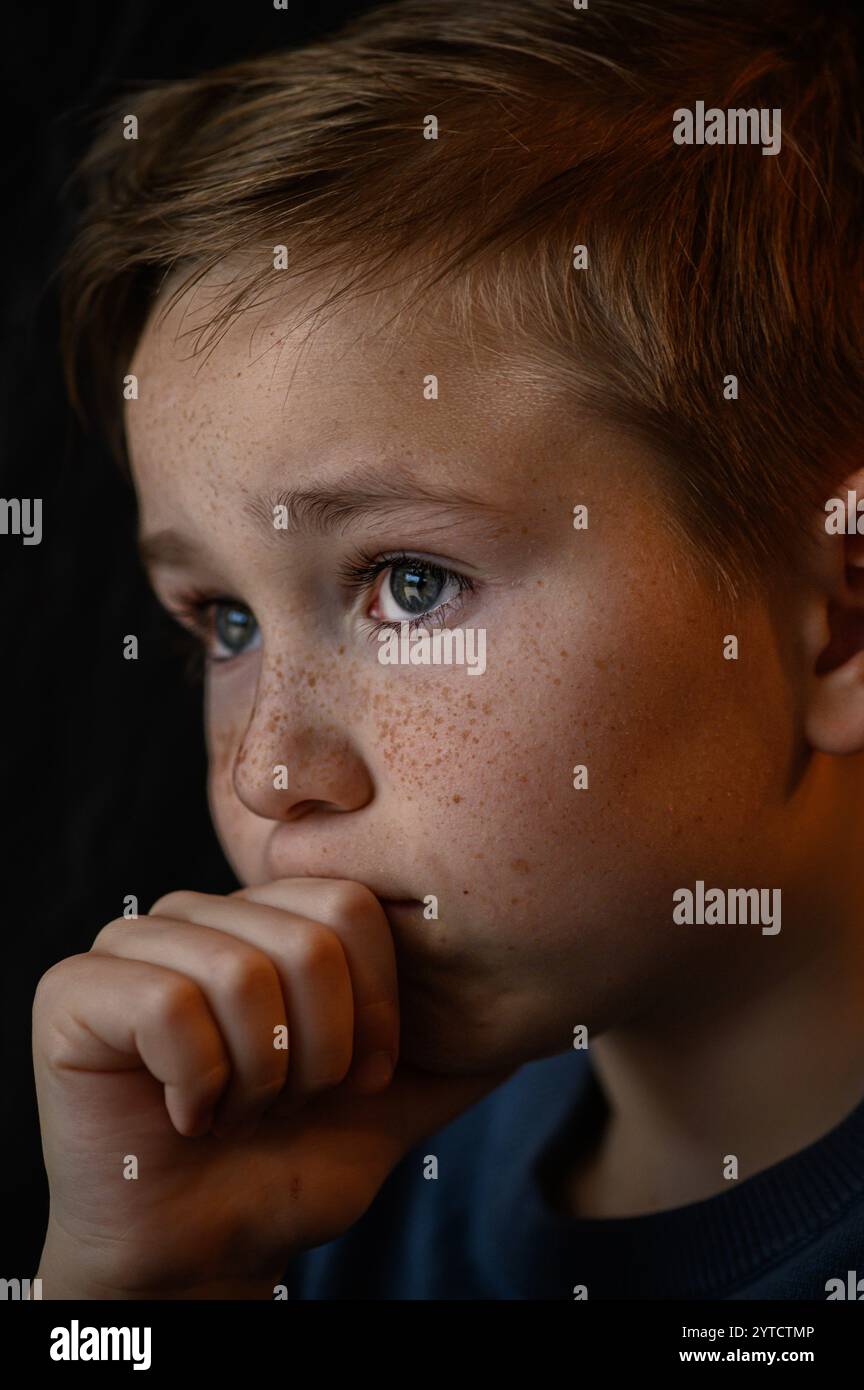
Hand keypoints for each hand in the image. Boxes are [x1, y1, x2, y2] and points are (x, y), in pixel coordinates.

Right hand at [33, 879, 510, 1297]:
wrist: (203, 1251)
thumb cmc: (291, 1168)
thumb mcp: (391, 1102)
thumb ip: (455, 1046)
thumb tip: (549, 1006)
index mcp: (270, 918)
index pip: (355, 905)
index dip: (376, 1009)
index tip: (358, 1079)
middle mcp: (202, 913)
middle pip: (310, 935)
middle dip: (323, 1051)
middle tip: (289, 1101)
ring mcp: (135, 943)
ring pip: (243, 971)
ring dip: (261, 1077)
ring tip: (237, 1109)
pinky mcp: (76, 990)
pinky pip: (170, 1004)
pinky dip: (200, 1082)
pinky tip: (187, 1115)